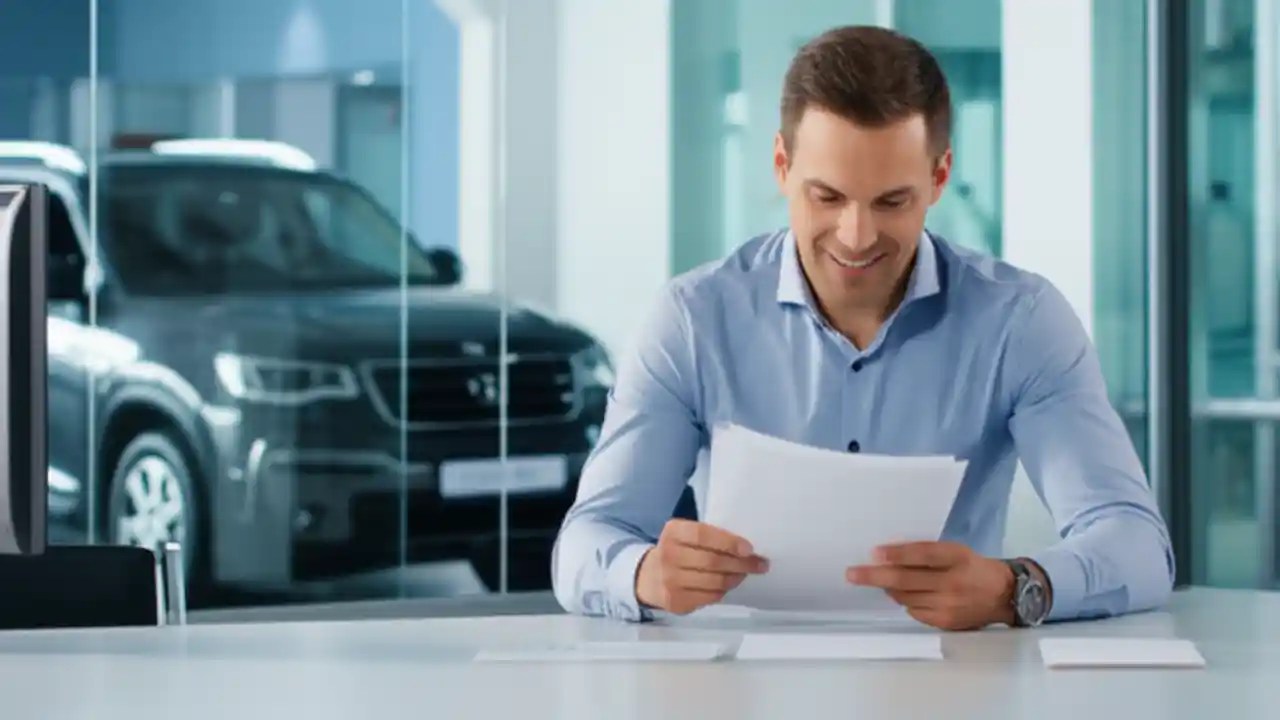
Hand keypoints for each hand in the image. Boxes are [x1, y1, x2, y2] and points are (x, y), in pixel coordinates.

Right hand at [635, 519, 768, 614]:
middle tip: (759, 563)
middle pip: (712, 561)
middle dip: (741, 563)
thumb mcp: (685, 535)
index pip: (703, 535)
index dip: (728, 542)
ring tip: (744, 574)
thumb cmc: (677, 551)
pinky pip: (709, 597)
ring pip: (714, 582)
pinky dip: (723, 591)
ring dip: (735, 578)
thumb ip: (709, 537)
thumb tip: (746, 549)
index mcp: (673, 532)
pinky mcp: (676, 601)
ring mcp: (670, 581)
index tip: (749, 548)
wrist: (647, 577)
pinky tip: (727, 584)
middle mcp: (668, 556)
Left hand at [846, 542, 1014, 630]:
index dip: (897, 554)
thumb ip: (925, 552)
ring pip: (905, 598)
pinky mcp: (945, 622)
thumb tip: (887, 556)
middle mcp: (952, 583)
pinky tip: (909, 594)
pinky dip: (905, 602)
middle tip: (852, 574)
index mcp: (956, 557)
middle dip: (875, 576)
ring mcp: (948, 606)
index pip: (922, 554)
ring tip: (885, 581)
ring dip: (890, 589)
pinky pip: (914, 612)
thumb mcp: (954, 551)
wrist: (1003, 595)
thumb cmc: (972, 567)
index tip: (874, 553)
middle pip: (906, 580)